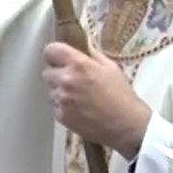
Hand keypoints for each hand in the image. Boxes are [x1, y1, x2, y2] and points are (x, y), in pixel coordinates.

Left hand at [43, 42, 150, 157]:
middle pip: (47, 71)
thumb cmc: (121, 95)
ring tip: (78, 96)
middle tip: (73, 79)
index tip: (61, 58)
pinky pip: (54, 105)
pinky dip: (62, 105)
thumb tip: (81, 48)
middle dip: (58, 73)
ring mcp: (61, 99)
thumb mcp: (110, 67)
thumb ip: (91, 55)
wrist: (125, 125)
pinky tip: (78, 108)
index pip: (50, 51)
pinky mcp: (60, 116)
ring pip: (50, 89)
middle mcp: (65, 80)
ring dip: (59, 90)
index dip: (55, 54)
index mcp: (78, 64)